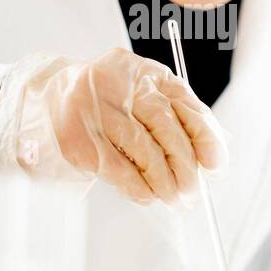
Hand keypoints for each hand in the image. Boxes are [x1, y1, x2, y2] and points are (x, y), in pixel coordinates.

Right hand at [0, 49, 225, 203]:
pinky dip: (136, 186)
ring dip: (162, 180)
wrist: (53, 96)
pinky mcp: (77, 136)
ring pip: (142, 148)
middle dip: (184, 164)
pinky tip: (147, 195)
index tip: (216, 163)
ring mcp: (97, 109)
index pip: (184, 102)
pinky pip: (115, 166)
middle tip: (193, 190)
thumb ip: (181, 117)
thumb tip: (217, 152)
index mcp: (146, 72)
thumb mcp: (146, 96)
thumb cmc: (112, 101)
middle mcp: (122, 84)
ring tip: (173, 197)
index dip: (204, 134)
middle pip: (164, 125)